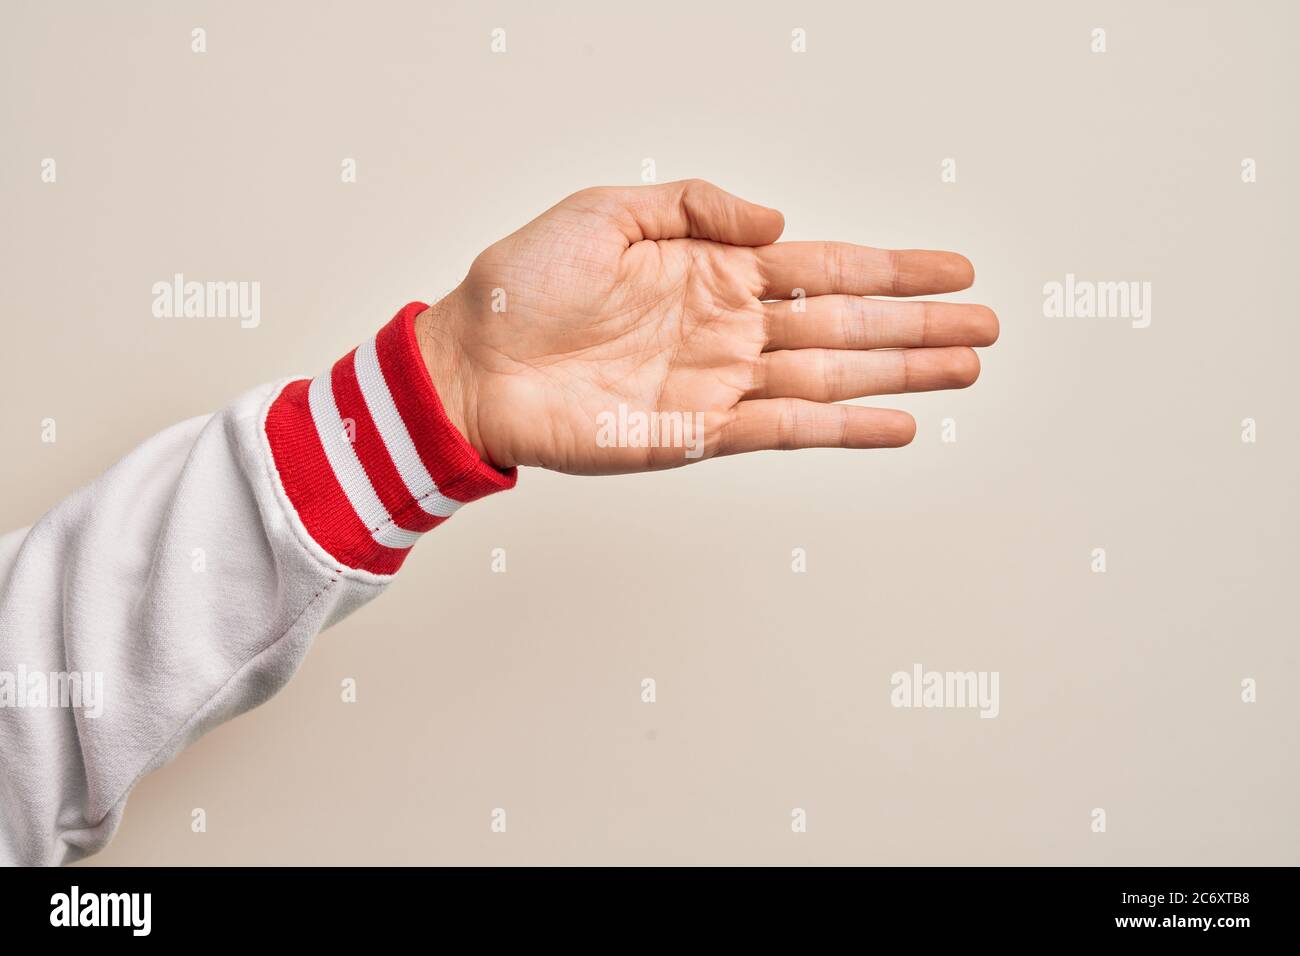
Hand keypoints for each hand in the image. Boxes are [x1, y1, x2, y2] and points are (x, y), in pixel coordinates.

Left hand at [416, 180, 996, 474]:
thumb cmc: (525, 283)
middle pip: (845, 326)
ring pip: (830, 379)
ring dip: (900, 374)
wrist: (470, 360)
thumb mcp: (610, 210)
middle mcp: (729, 328)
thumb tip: (776, 221)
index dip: (892, 267)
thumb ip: (698, 206)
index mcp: (714, 271)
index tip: (953, 267)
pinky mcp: (696, 433)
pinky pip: (784, 431)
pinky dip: (843, 431)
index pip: (825, 267)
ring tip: (965, 368)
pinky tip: (896, 424)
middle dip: (917, 324)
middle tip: (985, 326)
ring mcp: (718, 383)